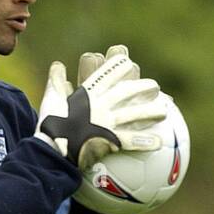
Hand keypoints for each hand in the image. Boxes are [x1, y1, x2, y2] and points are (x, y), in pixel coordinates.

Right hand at [36, 51, 166, 168]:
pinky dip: (145, 142)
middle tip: (154, 88)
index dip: (121, 67)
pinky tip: (159, 142)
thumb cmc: (49, 125)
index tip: (130, 64)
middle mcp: (101, 104)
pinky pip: (132, 140)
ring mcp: (107, 122)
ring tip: (164, 111)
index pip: (109, 72)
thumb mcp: (51, 99)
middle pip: (128, 91)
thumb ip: (57, 81)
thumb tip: (58, 64)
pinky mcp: (109, 140)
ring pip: (136, 113)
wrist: (50, 149)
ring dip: (152, 111)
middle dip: (144, 87)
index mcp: (89, 92)